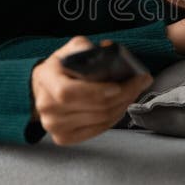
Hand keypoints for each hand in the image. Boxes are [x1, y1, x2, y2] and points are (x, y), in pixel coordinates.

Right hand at [30, 37, 152, 145]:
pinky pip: (98, 130)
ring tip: (134, 91)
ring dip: (123, 105)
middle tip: (140, 82)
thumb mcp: (71, 49)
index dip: (97, 91)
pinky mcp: (64, 137)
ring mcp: (54, 125)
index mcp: (46, 79)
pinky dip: (114, 118)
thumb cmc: (61, 68)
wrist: (44, 87)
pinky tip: (120, 106)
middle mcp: (47, 106)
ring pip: (100, 119)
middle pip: (94, 107)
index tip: (118, 85)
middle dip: (124, 94)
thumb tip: (107, 50)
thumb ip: (86, 47)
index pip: (69, 92)